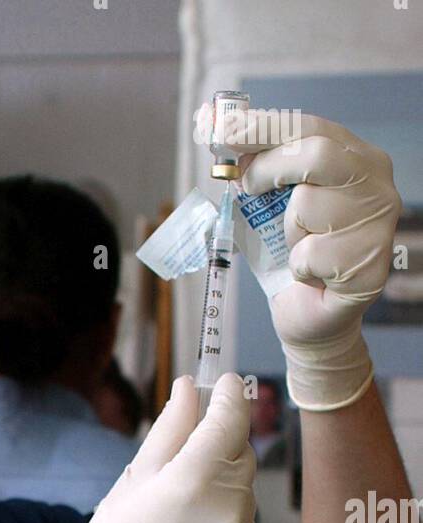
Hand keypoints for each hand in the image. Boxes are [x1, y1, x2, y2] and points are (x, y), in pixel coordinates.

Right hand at [24, 374, 260, 522]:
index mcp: (190, 482)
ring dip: (220, 491)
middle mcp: (226, 510)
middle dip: (219, 449)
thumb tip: (190, 387)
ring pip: (244, 493)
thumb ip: (168, 432)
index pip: (230, 419)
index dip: (230, 395)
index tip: (227, 382)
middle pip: (240, 454)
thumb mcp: (131, 484)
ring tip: (177, 520)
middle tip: (182, 466)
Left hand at [227, 109, 400, 410]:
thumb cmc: (292, 255)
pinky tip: (311, 275)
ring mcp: (378, 226)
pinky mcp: (369, 267)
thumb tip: (222, 138)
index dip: (262, 126)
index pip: (310, 126)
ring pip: (309, 206)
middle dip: (269, 169)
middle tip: (248, 186)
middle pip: (316, 154)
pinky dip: (297, 267)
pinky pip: (311, 254)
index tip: (222, 127)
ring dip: (287, 232)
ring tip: (298, 248)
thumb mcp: (274, 204)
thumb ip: (261, 170)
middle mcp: (377, 186)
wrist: (311, 317)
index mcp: (357, 159)